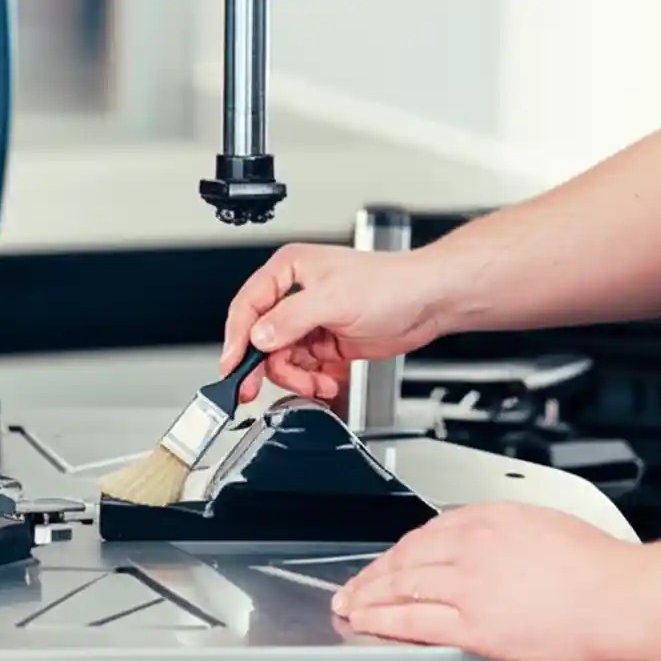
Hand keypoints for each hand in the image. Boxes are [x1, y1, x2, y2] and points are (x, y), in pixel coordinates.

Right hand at [220, 243, 447, 402]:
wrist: (427, 302)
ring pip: (281, 359)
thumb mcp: (334, 300)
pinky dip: (311, 381)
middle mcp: (294, 295)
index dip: (236, 339)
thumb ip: (290, 319)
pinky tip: (326, 382)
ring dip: (296, 378)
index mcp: (289, 270)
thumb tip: (258, 337)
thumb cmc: (391, 284)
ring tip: (317, 384)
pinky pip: (303, 369)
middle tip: (254, 390)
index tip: (233, 367)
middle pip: (260, 339)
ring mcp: (310, 321)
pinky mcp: (325, 343)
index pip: (247, 306)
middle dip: (266, 367)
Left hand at [331, 502, 641, 660]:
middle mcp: (472, 544)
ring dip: (368, 595)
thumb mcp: (549, 526)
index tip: (392, 558)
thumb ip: (513, 536)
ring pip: (401, 585)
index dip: (403, 548)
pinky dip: (382, 620)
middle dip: (375, 571)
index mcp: (492, 516)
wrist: (623, 597)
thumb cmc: (603, 568)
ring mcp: (468, 583)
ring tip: (350, 605)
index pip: (430, 530)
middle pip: (407, 555)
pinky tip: (367, 622)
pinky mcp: (471, 623)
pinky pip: (412, 619)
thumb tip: (500, 551)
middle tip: (355, 583)